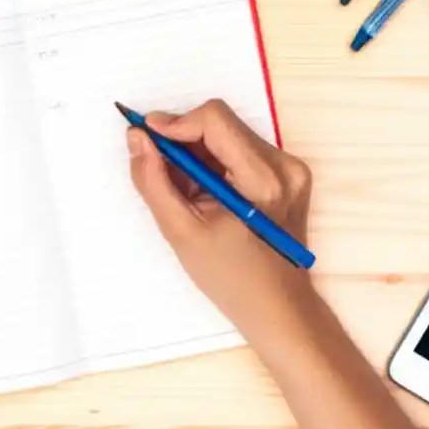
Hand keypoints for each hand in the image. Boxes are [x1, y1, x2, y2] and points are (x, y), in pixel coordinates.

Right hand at [126, 99, 314, 339]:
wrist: (278, 307)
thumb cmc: (231, 279)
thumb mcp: (181, 232)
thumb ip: (154, 181)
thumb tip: (137, 139)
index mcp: (264, 181)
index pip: (215, 121)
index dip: (174, 122)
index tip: (144, 133)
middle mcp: (285, 167)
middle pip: (222, 124)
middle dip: (183, 138)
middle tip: (155, 161)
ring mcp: (291, 169)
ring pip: (230, 135)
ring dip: (198, 151)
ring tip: (183, 188)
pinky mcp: (289, 174)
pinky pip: (242, 150)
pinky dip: (215, 162)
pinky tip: (205, 191)